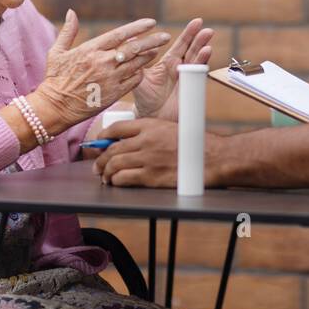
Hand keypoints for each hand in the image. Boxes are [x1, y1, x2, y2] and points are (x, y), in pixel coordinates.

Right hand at [34, 11, 168, 131]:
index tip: (151, 22)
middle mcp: (103, 62)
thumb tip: (71, 12)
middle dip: (152, 41)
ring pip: (136, 64)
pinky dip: (140, 73)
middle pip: (134, 48)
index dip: (137, 27)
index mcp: (91, 49)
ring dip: (148, 56)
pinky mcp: (114, 94)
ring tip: (156, 50)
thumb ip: (68, 31)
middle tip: (165, 37)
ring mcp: (110, 79)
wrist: (55, 107)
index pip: (120, 34)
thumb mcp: (58, 52)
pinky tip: (143, 69)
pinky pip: (134, 81)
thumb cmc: (55, 79)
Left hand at [93, 117, 224, 187]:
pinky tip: (115, 182)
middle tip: (97, 165)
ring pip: (115, 164)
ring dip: (105, 171)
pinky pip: (124, 178)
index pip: (118, 128)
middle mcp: (146, 141)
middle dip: (101, 158)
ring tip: (104, 176)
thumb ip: (151, 132)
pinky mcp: (151, 177)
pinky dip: (116, 181)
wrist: (212, 158)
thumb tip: (132, 140)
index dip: (104, 136)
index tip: (99, 141)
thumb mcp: (171, 127)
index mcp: (151, 125)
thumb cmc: (195, 143)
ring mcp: (147, 159)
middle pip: (113, 149)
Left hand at [131, 17, 213, 119]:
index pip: (181, 45)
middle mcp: (180, 68)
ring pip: (197, 61)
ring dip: (203, 49)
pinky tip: (206, 54)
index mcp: (169, 62)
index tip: (196, 22)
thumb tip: (132, 40)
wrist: (150, 118)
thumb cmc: (144, 98)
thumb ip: (136, 59)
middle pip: (192, 50)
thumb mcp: (138, 76)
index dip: (189, 34)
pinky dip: (202, 65)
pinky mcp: (190, 89)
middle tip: (205, 27)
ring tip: (208, 37)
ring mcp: (187, 78)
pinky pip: (197, 76)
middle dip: (199, 38)